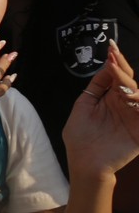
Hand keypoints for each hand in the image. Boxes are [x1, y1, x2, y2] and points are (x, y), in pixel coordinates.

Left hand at [65, 43, 138, 180]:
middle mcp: (124, 105)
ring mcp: (133, 117)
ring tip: (119, 78)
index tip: (111, 49)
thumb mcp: (83, 106)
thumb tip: (107, 66)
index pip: (116, 77)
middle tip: (114, 56)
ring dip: (130, 85)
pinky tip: (134, 96)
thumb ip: (96, 87)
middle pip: (128, 82)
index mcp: (110, 98)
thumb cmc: (80, 137)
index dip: (115, 63)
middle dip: (122, 68)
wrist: (84, 163)